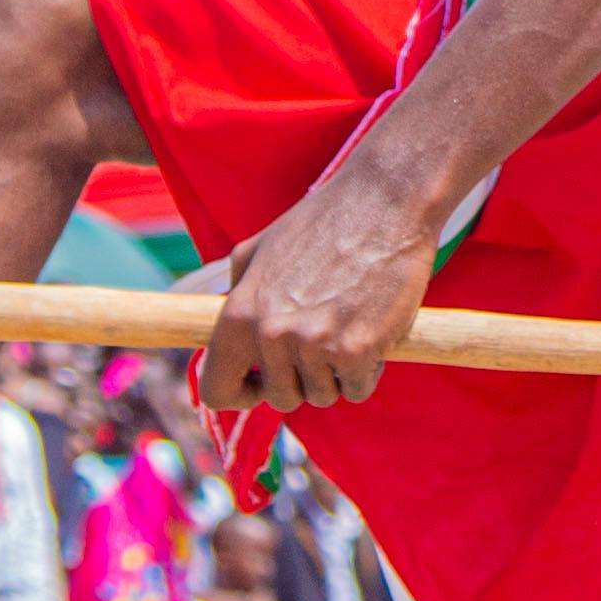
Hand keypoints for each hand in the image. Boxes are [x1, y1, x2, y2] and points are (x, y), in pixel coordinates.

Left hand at [197, 167, 438, 412]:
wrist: (383, 202)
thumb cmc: (323, 222)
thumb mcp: (258, 250)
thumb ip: (237, 297)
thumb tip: (224, 335)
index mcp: (238, 313)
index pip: (218, 390)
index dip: (240, 395)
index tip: (259, 385)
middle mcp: (270, 334)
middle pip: (280, 398)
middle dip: (302, 379)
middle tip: (322, 344)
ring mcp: (313, 344)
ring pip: (322, 396)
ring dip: (337, 374)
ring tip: (348, 327)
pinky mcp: (356, 351)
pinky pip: (358, 389)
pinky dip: (369, 370)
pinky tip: (372, 332)